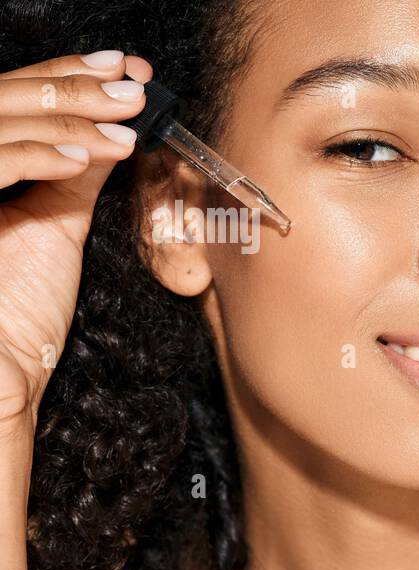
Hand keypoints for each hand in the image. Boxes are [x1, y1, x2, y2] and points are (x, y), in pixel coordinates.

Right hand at [0, 50, 152, 432]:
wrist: (0, 375)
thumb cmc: (20, 312)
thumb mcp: (53, 226)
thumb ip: (73, 175)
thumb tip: (114, 129)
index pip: (10, 100)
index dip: (63, 76)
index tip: (120, 69)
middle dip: (70, 83)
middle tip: (130, 83)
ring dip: (67, 112)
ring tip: (125, 116)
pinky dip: (40, 153)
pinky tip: (88, 155)